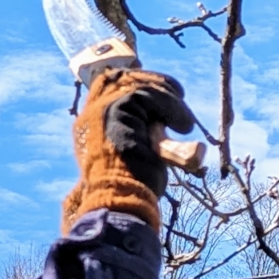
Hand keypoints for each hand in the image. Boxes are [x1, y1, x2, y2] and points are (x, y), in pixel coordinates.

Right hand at [61, 69, 196, 233]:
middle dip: (153, 81)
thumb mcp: (135, 155)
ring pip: (140, 86)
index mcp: (92, 126)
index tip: (165, 91)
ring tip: (185, 123)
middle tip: (178, 92)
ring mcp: (102, 109)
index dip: (135, 84)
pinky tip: (184, 126)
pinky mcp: (117, 108)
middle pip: (120, 78)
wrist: (121, 200)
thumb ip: (139, 135)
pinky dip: (172, 107)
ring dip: (169, 99)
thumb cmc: (132, 188)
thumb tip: (161, 124)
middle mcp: (92, 114)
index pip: (108, 88)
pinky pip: (149, 94)